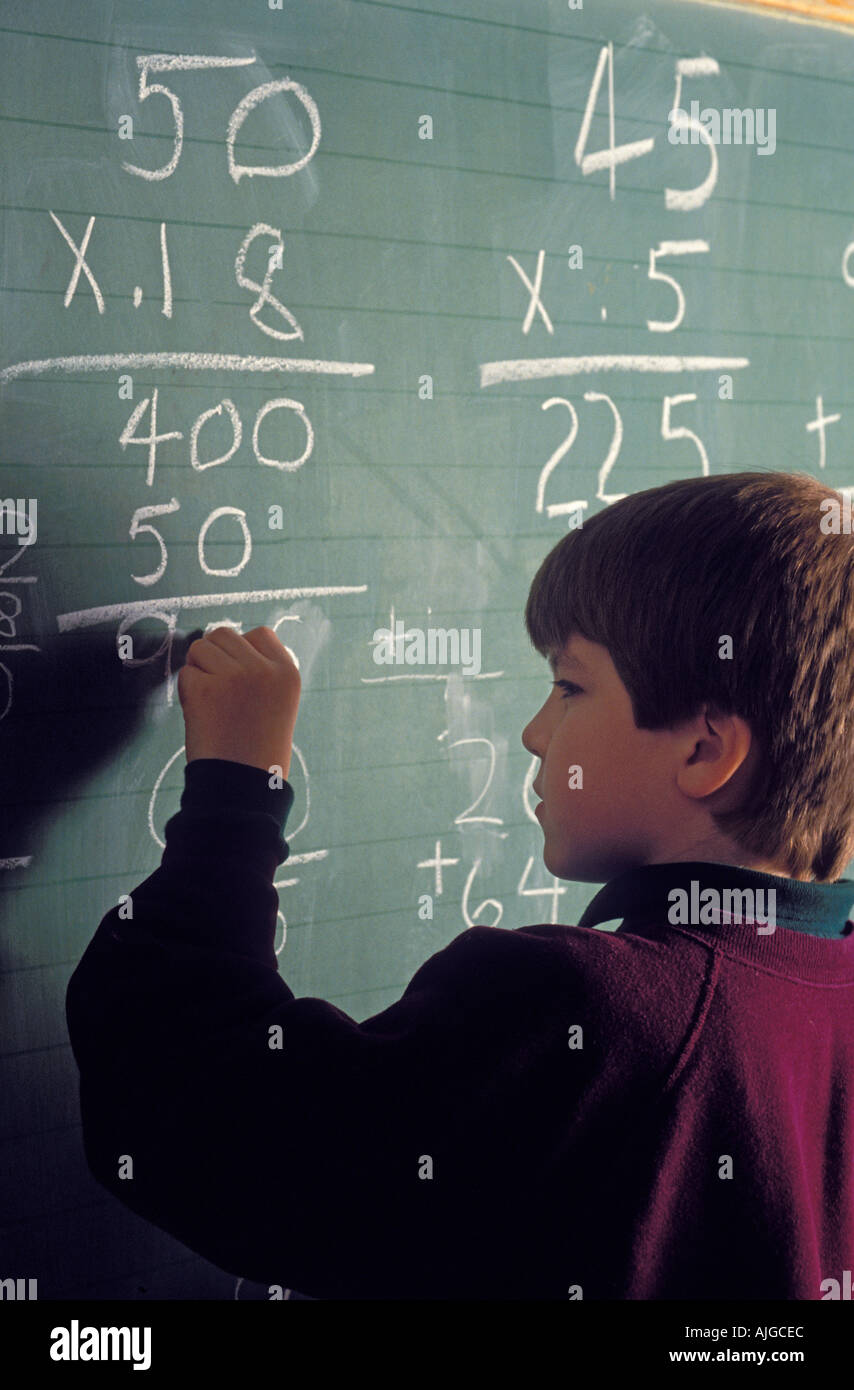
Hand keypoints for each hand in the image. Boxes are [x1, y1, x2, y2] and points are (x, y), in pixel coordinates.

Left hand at [177, 626, 300, 777]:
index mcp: (287, 672)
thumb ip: (261, 672)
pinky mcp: (205, 689)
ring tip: (213, 703)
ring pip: (201, 648)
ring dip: (199, 671)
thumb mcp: (277, 704)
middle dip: (215, 657)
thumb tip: (225, 645)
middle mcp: (263, 669)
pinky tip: (204, 716)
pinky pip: (186, 674)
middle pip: (225, 634)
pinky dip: (188, 693)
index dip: (242, 651)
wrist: (243, 786)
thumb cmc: (259, 751)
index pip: (259, 634)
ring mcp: (234, 677)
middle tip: (219, 690)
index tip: (239, 677)